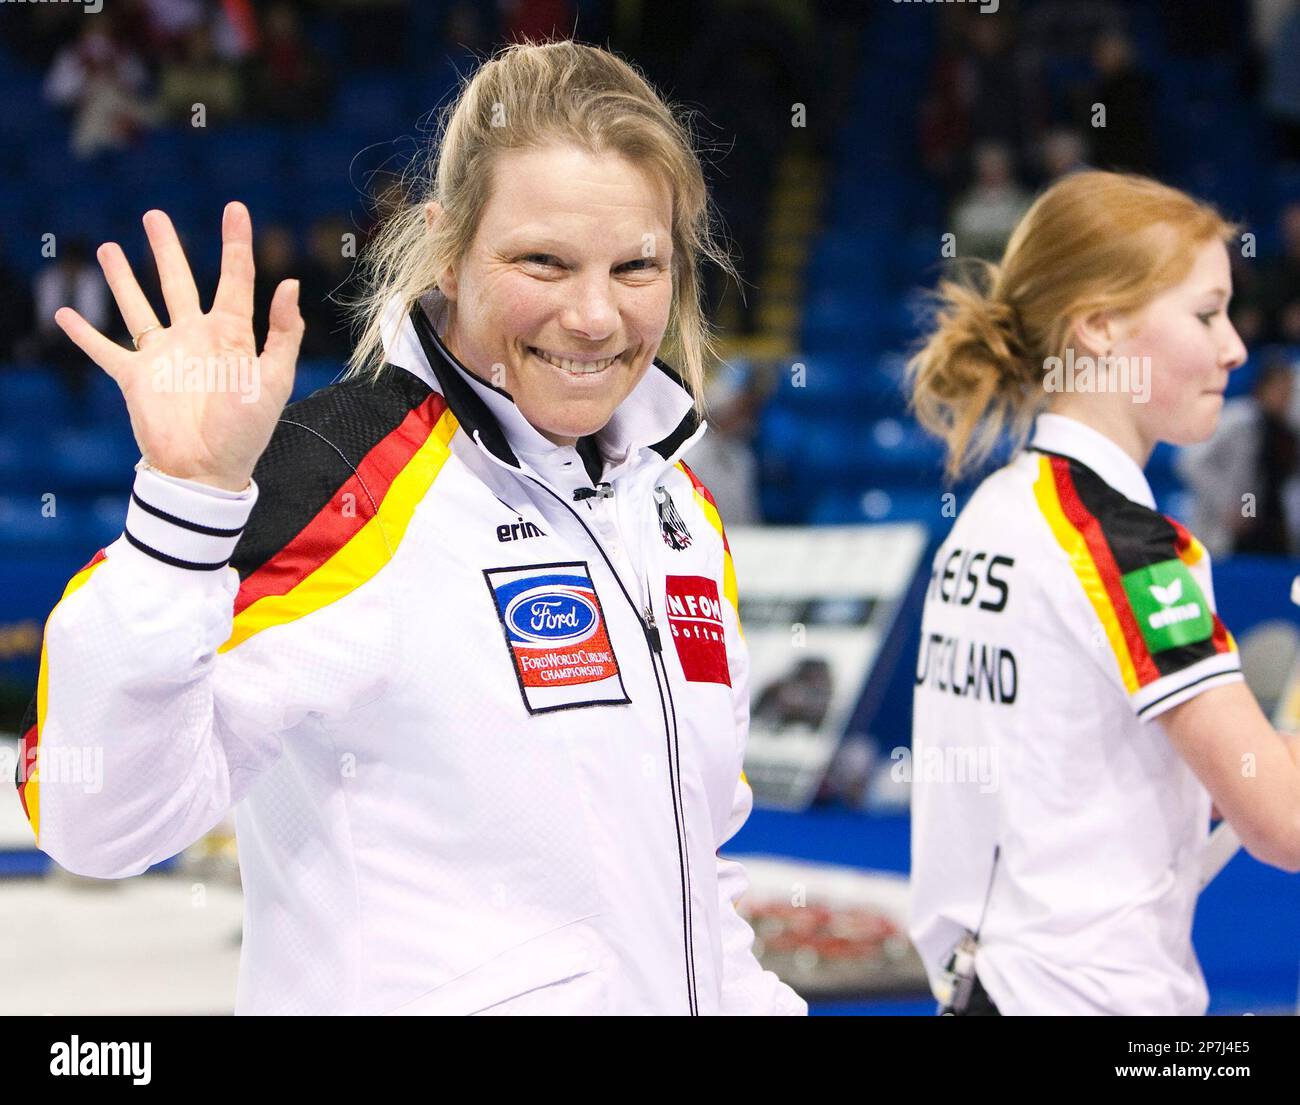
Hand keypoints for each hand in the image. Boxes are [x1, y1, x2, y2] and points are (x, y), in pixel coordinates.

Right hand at [54, 202, 302, 491]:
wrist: (207, 471)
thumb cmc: (246, 431)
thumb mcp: (274, 380)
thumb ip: (283, 333)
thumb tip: (290, 283)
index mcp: (231, 334)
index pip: (234, 278)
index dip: (235, 243)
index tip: (236, 208)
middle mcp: (195, 338)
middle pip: (178, 281)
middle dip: (166, 248)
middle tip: (155, 215)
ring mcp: (163, 355)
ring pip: (138, 304)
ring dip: (122, 278)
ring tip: (110, 247)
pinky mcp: (136, 377)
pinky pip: (105, 350)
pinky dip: (83, 334)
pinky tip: (63, 314)